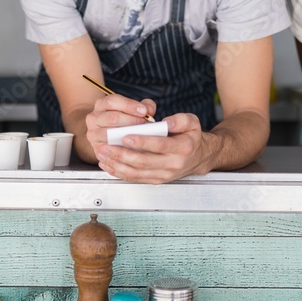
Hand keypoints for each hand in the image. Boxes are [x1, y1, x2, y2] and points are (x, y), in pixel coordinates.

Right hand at [85, 93, 155, 151]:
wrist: (105, 138)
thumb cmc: (123, 122)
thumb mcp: (132, 110)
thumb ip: (144, 106)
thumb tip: (149, 109)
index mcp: (101, 104)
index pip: (112, 101)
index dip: (129, 105)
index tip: (144, 111)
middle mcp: (93, 118)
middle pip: (112, 118)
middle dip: (131, 121)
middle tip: (145, 125)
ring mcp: (93, 134)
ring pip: (109, 134)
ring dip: (127, 135)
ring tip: (141, 136)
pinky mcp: (96, 148)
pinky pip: (109, 149)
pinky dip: (122, 148)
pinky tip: (134, 148)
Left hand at [92, 113, 211, 183]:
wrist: (198, 158)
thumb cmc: (191, 137)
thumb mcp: (193, 122)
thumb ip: (181, 120)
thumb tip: (166, 122)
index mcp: (183, 148)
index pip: (160, 145)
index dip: (142, 142)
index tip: (126, 137)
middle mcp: (173, 164)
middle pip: (144, 161)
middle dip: (122, 154)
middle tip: (107, 146)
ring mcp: (164, 174)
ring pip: (137, 172)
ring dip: (117, 164)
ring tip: (103, 154)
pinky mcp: (156, 180)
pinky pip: (135, 178)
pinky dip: (119, 172)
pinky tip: (108, 164)